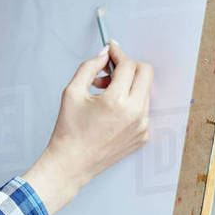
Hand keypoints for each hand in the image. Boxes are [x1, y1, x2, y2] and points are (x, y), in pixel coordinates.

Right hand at [23, 40, 152, 214]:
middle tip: (110, 70)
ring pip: (145, 91)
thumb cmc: (69, 130)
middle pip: (146, 73)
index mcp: (117, 102)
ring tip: (105, 94)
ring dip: (128, 85)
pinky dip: (130, 102)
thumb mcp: (72, 92)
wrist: (71, 164)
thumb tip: (104, 54)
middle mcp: (135, 114)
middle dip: (129, 65)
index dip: (118, 53)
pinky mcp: (143, 136)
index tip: (110, 50)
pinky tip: (111, 110)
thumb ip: (90, 67)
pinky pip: (143, 108)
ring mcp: (142, 126)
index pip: (128, 65)